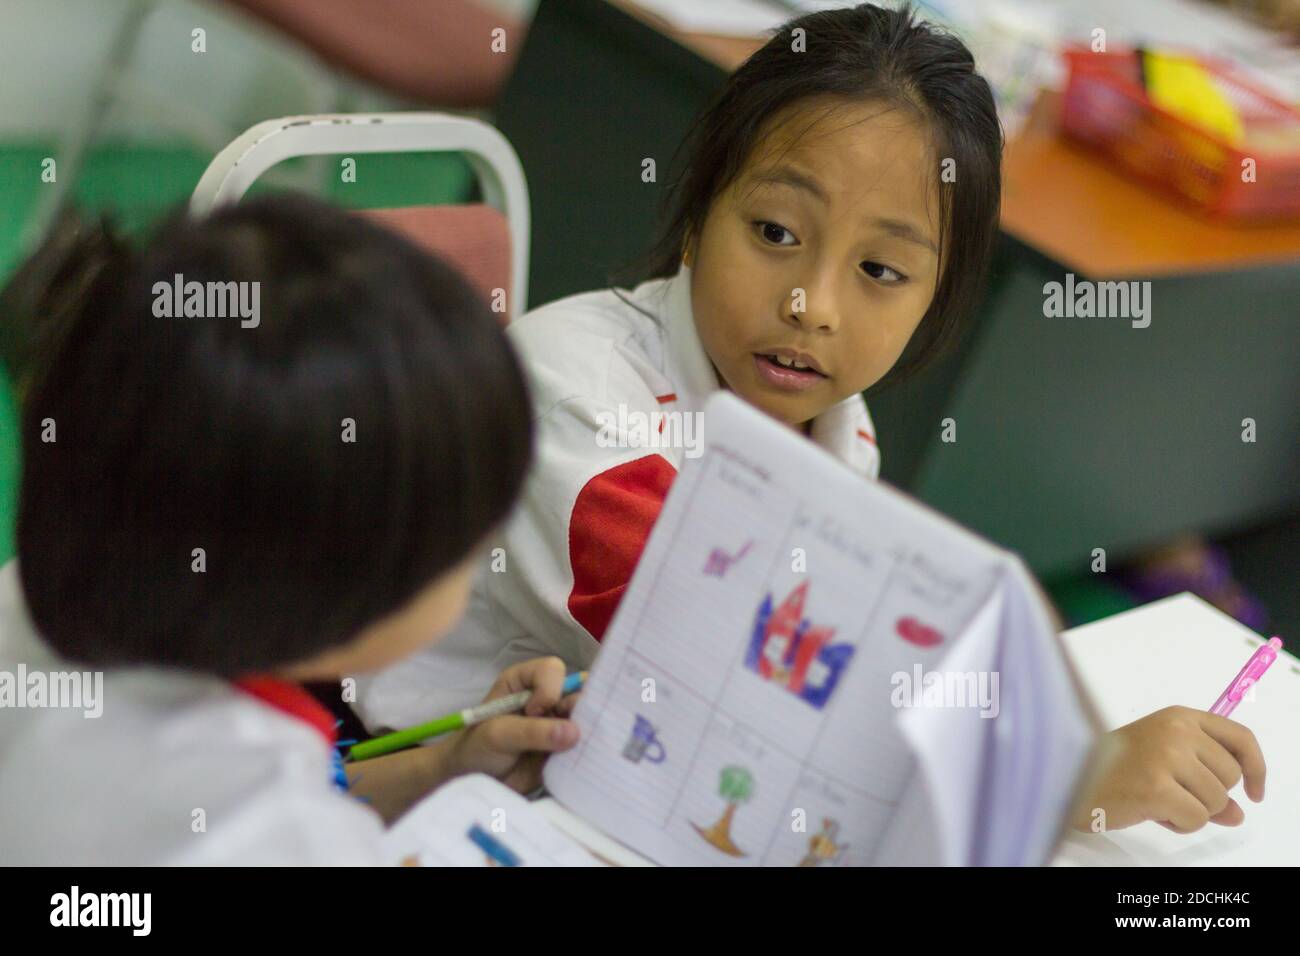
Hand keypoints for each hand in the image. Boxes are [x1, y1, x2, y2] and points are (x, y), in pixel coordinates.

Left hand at [444, 656, 580, 792]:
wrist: (472, 781)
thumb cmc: (476, 747)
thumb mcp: (498, 735)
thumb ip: (532, 731)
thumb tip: (575, 732)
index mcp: (525, 681)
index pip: (552, 670)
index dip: (549, 690)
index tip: (533, 713)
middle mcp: (545, 698)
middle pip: (577, 691)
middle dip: (579, 709)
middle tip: (572, 733)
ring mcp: (556, 723)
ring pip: (586, 718)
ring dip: (588, 731)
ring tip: (580, 748)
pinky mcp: (563, 747)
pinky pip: (585, 744)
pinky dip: (588, 751)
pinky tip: (586, 760)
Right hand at [1075, 706, 1265, 832]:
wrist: (1066, 774)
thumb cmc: (1113, 765)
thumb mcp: (1163, 761)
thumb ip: (1203, 780)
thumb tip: (1235, 814)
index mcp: (1179, 717)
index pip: (1240, 738)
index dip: (1256, 768)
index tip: (1255, 792)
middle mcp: (1176, 731)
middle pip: (1230, 777)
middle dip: (1210, 795)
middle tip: (1175, 794)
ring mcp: (1166, 757)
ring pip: (1217, 802)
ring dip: (1192, 811)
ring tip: (1157, 801)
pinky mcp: (1156, 787)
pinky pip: (1196, 819)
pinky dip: (1178, 824)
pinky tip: (1151, 810)